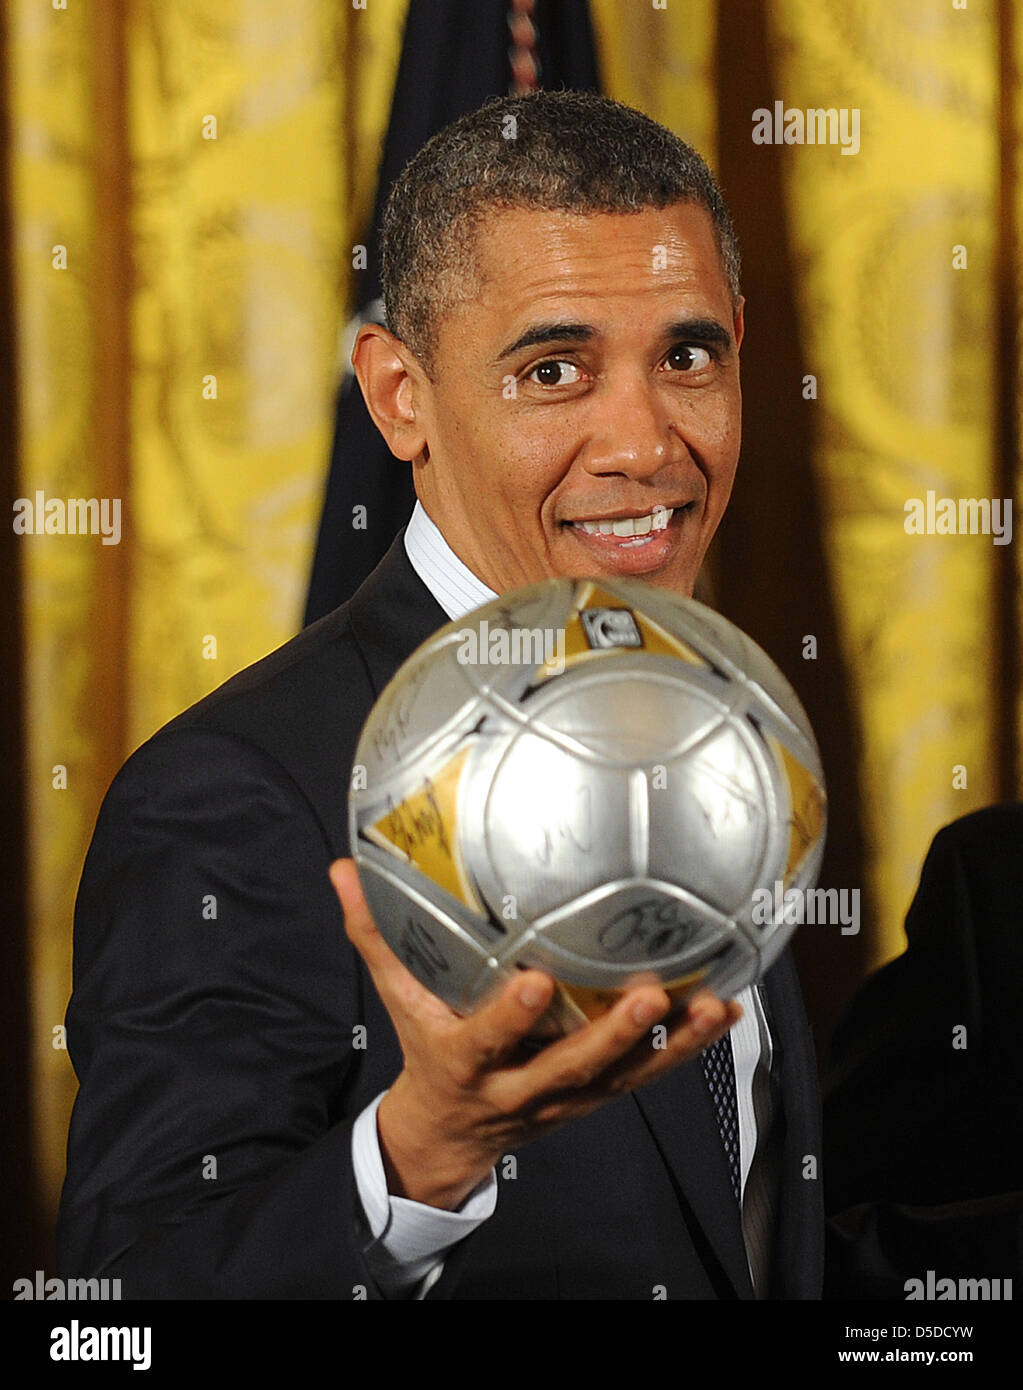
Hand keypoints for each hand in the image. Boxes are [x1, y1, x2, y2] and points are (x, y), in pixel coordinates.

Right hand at [330, 858, 741, 1209]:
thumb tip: (343, 870)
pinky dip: (685, 1049)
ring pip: (622, 1078)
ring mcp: (565, 1097)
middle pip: (570, 1067)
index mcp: (466, 1060)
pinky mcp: (596, 1097)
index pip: (486, 1039)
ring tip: (707, 1007)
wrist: (449, 1134)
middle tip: (649, 996)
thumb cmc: (428, 1051)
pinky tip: (721, 1012)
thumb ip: (375, 935)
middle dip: (611, 1036)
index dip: (510, 1018)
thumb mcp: (398, 999)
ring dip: (668, 1045)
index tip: (535, 983)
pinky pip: (646, 1077)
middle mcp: (520, 1085)